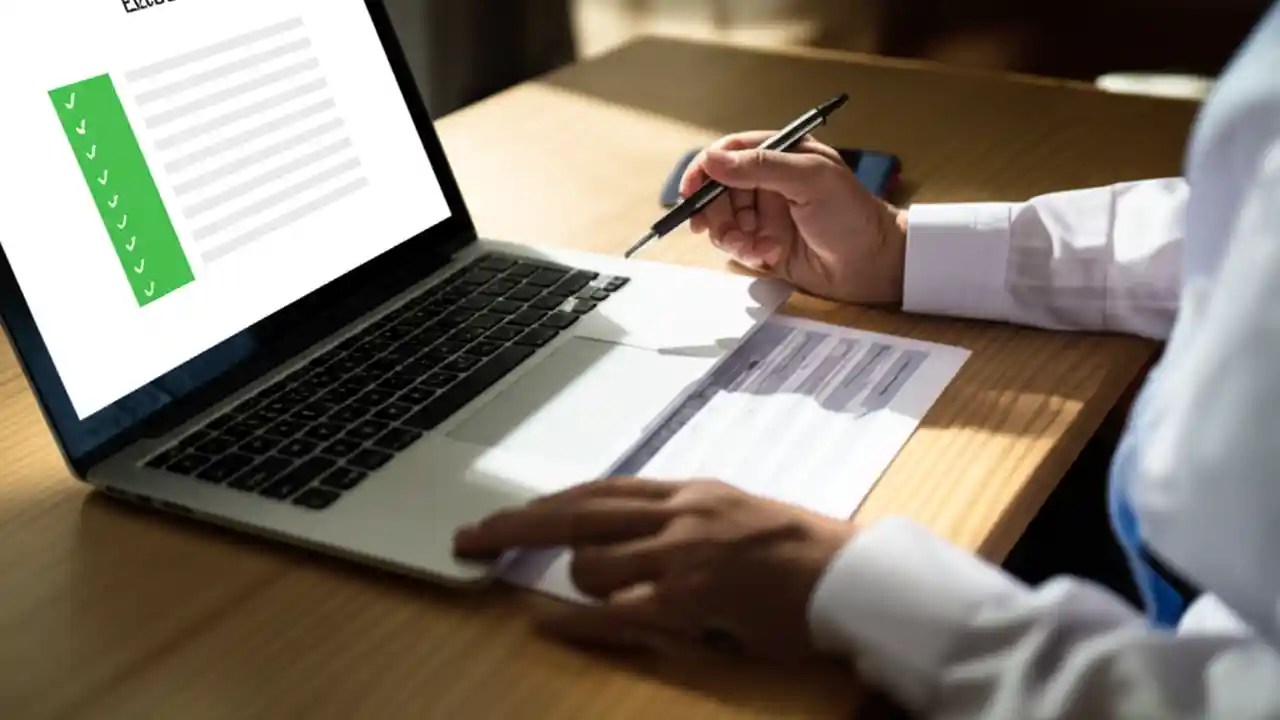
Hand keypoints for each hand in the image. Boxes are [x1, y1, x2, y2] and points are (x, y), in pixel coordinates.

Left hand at [454, 478, 855, 659]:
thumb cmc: (799, 550)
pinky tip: (550, 624)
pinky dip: (578, 621)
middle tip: (470, 538)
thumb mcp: (735, 513)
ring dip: (578, 585)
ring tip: (596, 596)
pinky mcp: (691, 600)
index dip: (547, 504)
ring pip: (592, 565)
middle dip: (514, 527)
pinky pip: (617, 611)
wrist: (849, 576)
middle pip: (575, 514)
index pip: (600, 491)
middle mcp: (679, 513)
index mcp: (689, 491)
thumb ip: (682, 517)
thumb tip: (630, 530)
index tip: (509, 513)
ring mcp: (683, 554)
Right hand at [682, 132, 908, 304]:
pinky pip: (735, 245)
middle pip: (717, 188)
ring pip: (722, 220)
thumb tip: (712, 159)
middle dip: (715, 210)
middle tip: (721, 228)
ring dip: (730, 235)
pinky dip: (744, 251)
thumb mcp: (810, 178)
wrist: (875, 264)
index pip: (729, 152)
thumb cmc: (851, 214)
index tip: (690, 189)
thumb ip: (760, 166)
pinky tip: (768, 255)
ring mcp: (764, 214)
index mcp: (780, 154)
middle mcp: (768, 182)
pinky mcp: (763, 244)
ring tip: (755, 246)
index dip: (704, 169)